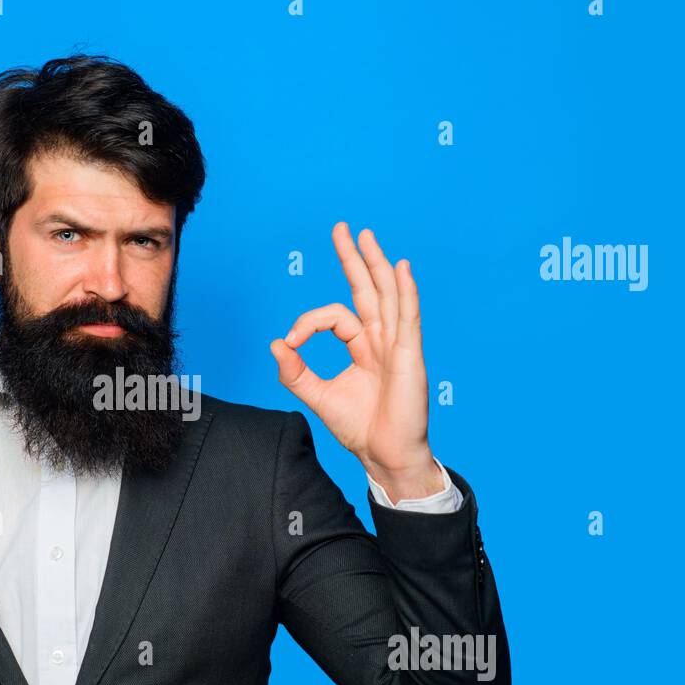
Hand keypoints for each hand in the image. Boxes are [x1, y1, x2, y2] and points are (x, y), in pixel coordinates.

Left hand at [270, 223, 443, 499]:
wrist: (384, 456)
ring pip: (388, 295)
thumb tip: (275, 344)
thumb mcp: (318, 396)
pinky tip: (401, 268)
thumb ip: (296, 372)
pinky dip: (406, 292)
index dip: (308, 323)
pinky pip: (408, 318)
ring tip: (367, 236)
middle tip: (344, 228)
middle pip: (368, 290)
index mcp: (362, 347)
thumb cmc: (360, 429)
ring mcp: (397, 346)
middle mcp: (381, 340)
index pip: (335, 316)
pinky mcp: (409, 356)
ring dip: (377, 264)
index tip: (290, 342)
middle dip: (355, 259)